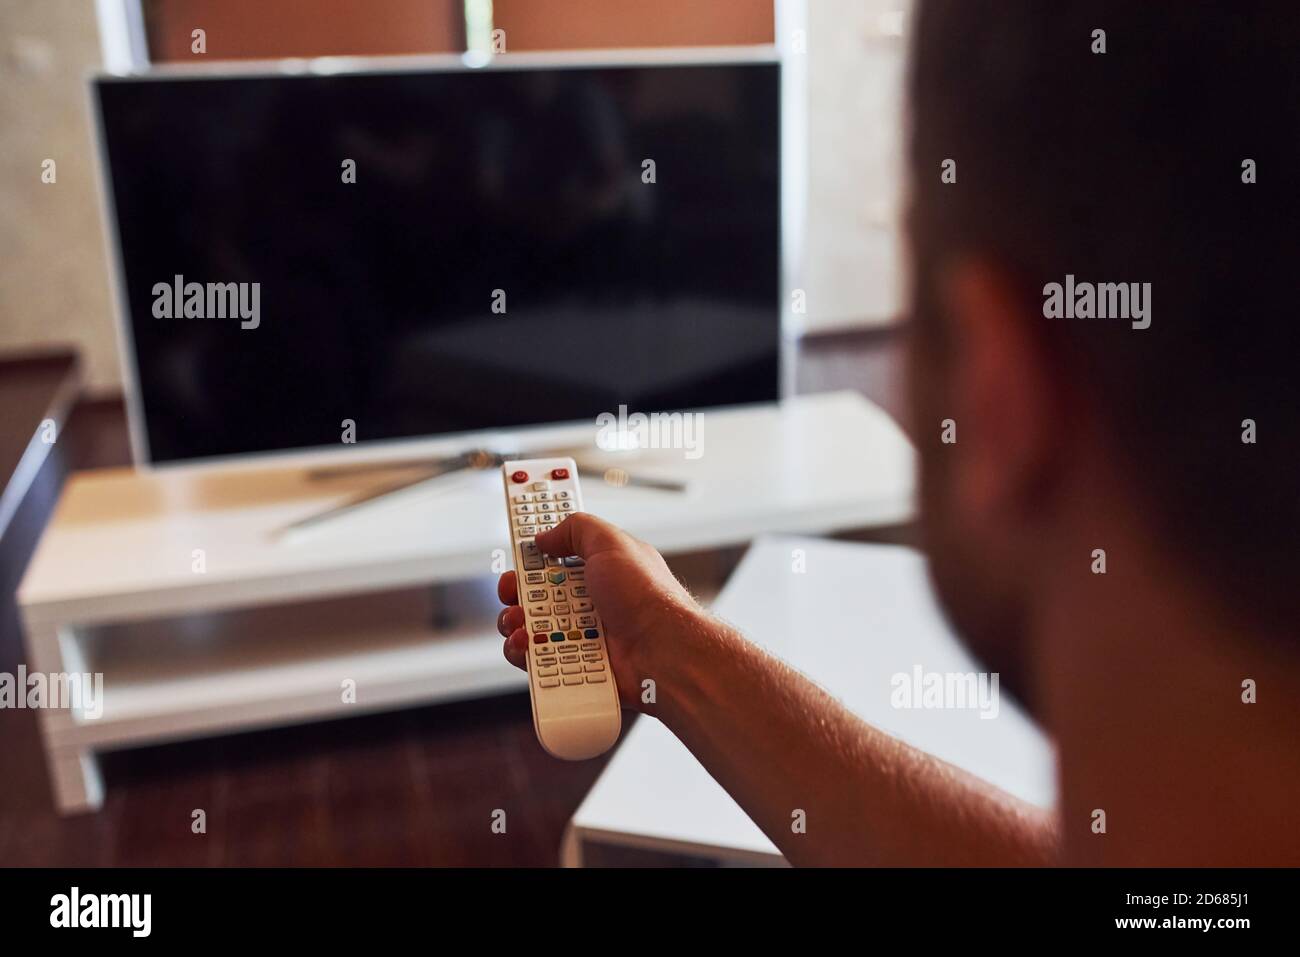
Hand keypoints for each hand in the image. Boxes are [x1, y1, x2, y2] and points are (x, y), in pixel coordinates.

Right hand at [496, 513, 703, 710]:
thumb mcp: (611, 543)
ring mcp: (580, 632)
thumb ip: (576, 529)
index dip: (534, 554)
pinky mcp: (574, 662)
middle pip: (534, 593)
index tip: (518, 555)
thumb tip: (545, 535)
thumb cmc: (648, 597)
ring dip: (516, 621)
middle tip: (515, 591)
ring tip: (522, 621)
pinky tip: (529, 645)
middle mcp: (587, 600)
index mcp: (597, 570)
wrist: (663, 650)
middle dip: (516, 590)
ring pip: (530, 626)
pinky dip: (525, 651)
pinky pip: (537, 658)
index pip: (556, 557)